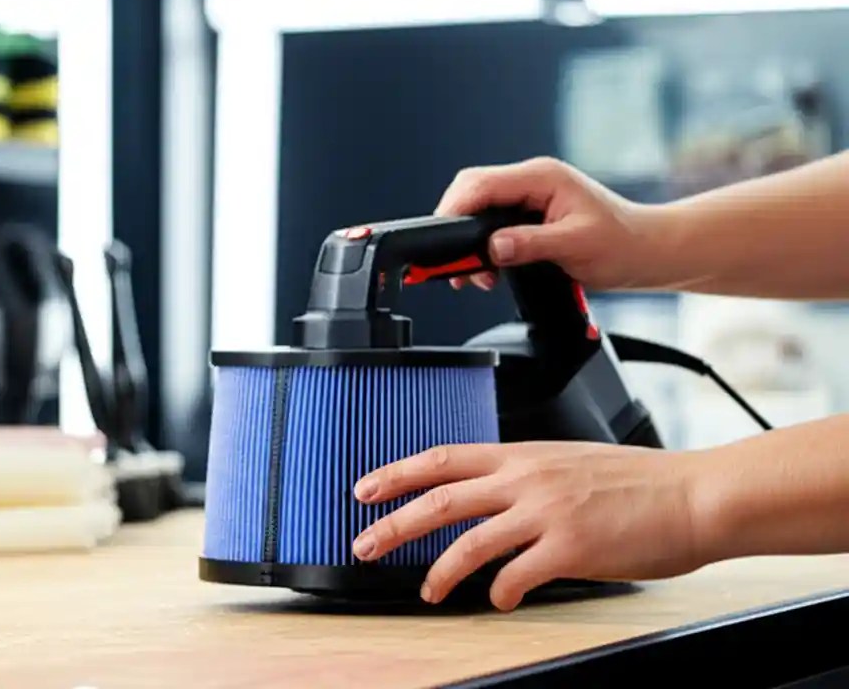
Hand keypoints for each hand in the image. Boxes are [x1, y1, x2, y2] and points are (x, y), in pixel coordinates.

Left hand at [350, 441, 712, 610]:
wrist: (694, 495)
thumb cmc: (641, 483)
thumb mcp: (570, 463)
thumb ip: (528, 476)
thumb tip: (496, 494)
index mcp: (523, 456)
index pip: (443, 458)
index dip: (397, 473)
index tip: (364, 488)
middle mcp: (526, 479)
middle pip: (439, 499)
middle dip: (392, 524)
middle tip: (363, 544)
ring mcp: (545, 512)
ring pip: (467, 542)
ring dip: (438, 571)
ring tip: (427, 591)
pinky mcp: (569, 548)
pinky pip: (514, 576)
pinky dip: (499, 593)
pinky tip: (500, 601)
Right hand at [434, 157, 661, 291]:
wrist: (648, 252)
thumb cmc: (623, 243)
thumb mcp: (576, 245)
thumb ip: (531, 244)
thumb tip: (494, 248)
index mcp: (542, 177)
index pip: (481, 184)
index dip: (456, 209)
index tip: (443, 238)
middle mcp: (532, 182)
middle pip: (473, 192)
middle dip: (455, 225)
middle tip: (452, 262)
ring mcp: (530, 197)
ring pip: (479, 209)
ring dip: (469, 241)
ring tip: (472, 273)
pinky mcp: (531, 215)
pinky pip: (492, 223)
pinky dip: (483, 247)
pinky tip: (488, 269)